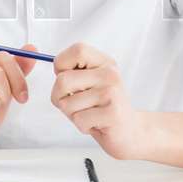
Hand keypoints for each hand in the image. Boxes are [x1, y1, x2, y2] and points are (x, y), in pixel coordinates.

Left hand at [51, 43, 147, 159]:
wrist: (131, 132)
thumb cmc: (103, 108)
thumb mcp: (91, 82)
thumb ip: (73, 72)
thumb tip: (51, 65)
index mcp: (104, 63)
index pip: (77, 50)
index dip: (62, 65)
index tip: (68, 79)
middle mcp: (110, 74)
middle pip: (63, 80)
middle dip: (60, 97)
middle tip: (75, 104)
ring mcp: (112, 93)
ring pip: (67, 103)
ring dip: (73, 114)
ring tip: (90, 114)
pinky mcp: (112, 113)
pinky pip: (79, 119)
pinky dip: (82, 126)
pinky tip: (96, 124)